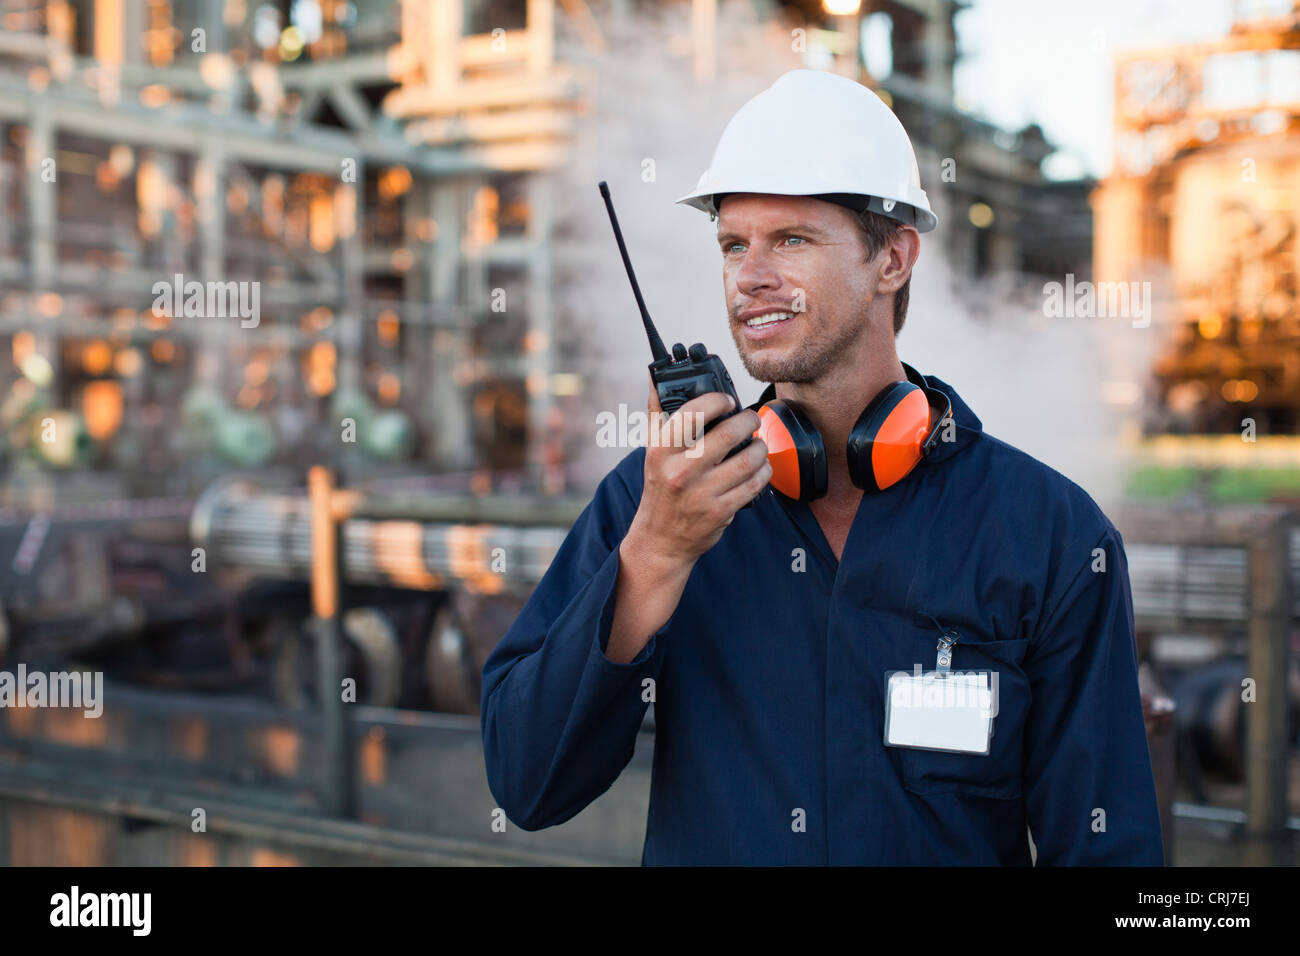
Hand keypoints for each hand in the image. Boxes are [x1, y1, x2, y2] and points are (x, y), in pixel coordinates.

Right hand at [625, 375, 770, 568]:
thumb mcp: (652, 450)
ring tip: (758, 444)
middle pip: (728, 434)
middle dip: (748, 420)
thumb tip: (656, 378)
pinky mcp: (720, 512)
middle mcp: (680, 471)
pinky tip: (760, 466)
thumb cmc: (660, 487)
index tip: (728, 400)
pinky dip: (764, 472)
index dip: (717, 400)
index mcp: (662, 451)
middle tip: (751, 419)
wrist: (661, 538)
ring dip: (760, 447)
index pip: (692, 413)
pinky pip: (754, 485)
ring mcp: (701, 493)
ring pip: (747, 460)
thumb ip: (657, 413)